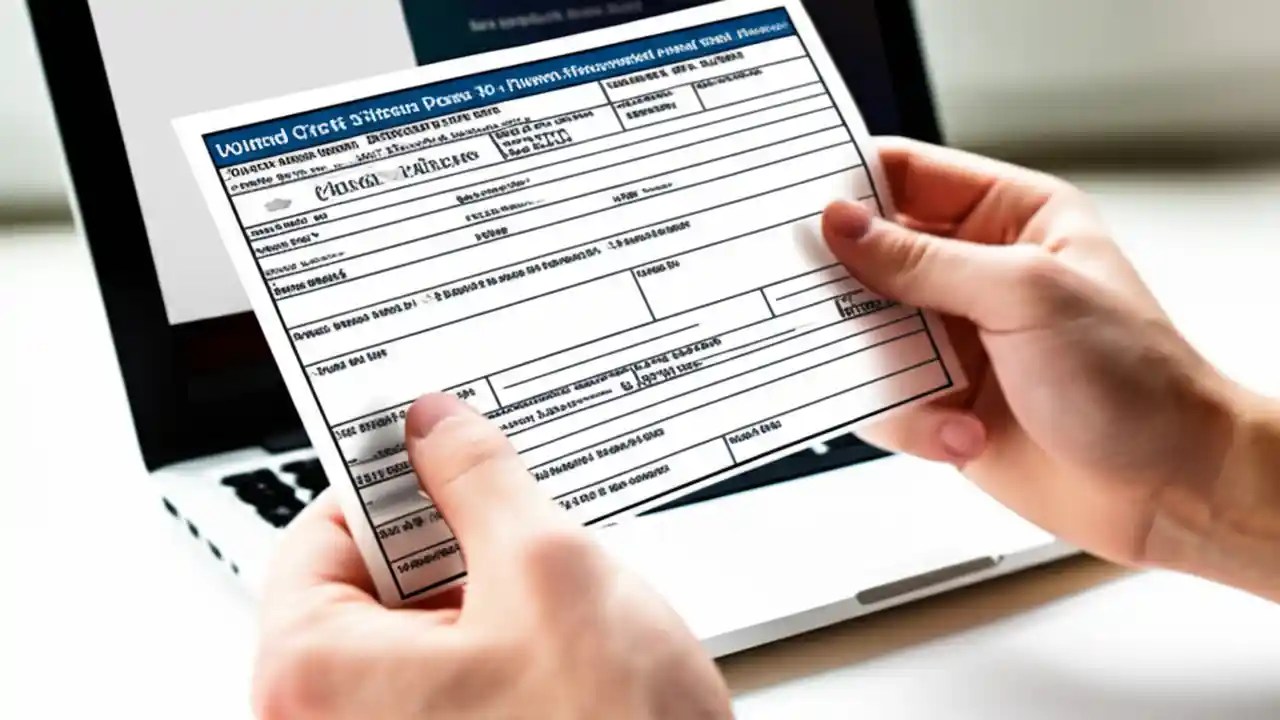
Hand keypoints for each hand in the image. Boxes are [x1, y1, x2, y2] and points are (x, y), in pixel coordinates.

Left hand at [252, 394, 730, 719]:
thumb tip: (438, 429)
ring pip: (412, 637)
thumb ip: (481, 479)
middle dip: (448, 547)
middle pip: (363, 588)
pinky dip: (491, 651)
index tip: (440, 454)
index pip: (317, 534)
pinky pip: (440, 686)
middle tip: (514, 523)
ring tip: (551, 598)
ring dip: (480, 600)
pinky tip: (554, 648)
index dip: (389, 484)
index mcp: (315, 677)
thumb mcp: (550, 571)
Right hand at [821, 138, 1244, 572]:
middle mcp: (975, 272)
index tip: (801, 210)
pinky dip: (909, 423)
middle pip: (869, 256)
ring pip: (863, 334)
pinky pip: (881, 399)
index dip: (851, 187)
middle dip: (845, 288)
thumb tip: (842, 226)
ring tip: (926, 391)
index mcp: (1009, 218)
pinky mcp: (940, 399)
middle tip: (820, 306)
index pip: (908, 177)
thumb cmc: (1134, 379)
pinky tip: (963, 435)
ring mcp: (954, 338)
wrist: (1168, 487)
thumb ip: (923, 261)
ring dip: (881, 369)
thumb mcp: (1025, 294)